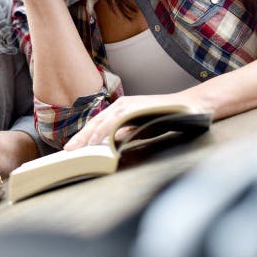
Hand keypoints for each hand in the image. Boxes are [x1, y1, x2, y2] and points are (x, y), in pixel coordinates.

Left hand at [64, 93, 195, 150]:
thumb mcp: (139, 129)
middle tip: (67, 151)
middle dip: (80, 137)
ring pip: (102, 121)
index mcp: (119, 109)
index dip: (83, 136)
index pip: (96, 124)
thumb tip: (109, 145)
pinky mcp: (135, 108)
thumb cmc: (164, 118)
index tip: (72, 148)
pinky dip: (104, 131)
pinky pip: (115, 121)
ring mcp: (127, 105)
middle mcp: (120, 105)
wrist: (189, 107)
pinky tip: (96, 141)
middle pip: (95, 123)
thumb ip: (124, 134)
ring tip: (77, 148)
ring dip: (88, 136)